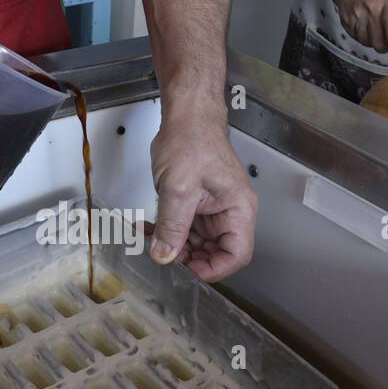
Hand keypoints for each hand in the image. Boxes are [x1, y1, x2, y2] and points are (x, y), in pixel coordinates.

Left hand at [148, 103, 258, 281]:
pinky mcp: (197, 205)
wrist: (186, 116)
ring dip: (173, 246)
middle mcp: (230, 212)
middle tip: (163, 255)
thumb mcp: (178, 188)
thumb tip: (165, 256)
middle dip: (189, 258)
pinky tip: (148, 229)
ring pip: (197, 243)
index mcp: (238, 209)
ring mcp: (213, 209)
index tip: (188, 272)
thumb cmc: (193, 139)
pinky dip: (167, 232)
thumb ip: (172, 226)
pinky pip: (185, 228)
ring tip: (150, 241)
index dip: (214, 269)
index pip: (236, 255)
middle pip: (216, 253)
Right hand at [331, 0, 387, 52]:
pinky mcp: (346, 22)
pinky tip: (366, 29)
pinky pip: (357, 39)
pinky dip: (363, 38)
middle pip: (379, 43)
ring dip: (373, 42)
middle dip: (385, 46)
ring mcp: (357, 17)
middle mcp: (372, 10)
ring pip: (368, 43)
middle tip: (387, 43)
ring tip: (376, 34)